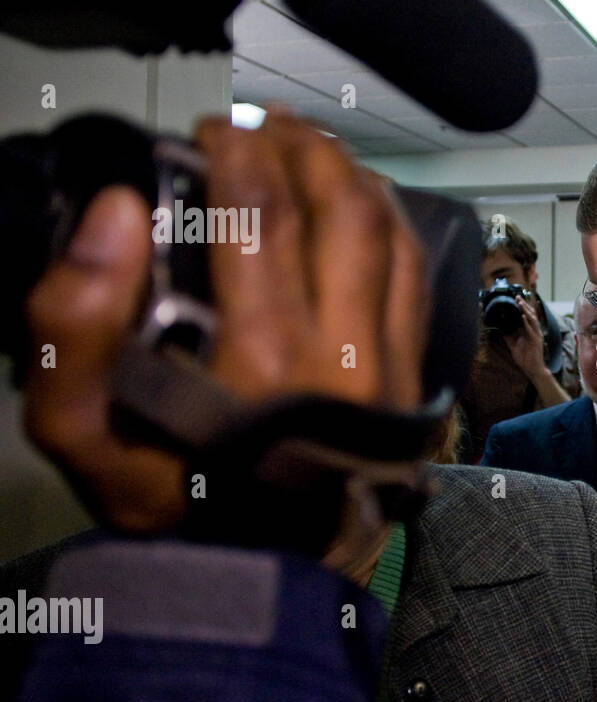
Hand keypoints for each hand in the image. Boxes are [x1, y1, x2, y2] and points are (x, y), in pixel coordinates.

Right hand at [23, 111, 429, 556]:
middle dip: (298, 146)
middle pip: (338, 206)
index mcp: (260, 361)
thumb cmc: (172, 505)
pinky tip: (363, 202)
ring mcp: (388, 369)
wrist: (257, 575)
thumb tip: (118, 215)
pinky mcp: (413, 383)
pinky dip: (392, 223)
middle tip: (260, 126)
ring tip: (310, 147)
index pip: (258, 211)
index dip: (234, 148)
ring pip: (390, 233)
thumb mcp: (83, 432)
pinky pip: (417, 279)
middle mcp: (339, 356)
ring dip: (351, 173)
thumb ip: (73, 325)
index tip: (209, 132)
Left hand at [502, 294, 548, 381]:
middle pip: (530, 315)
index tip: (516, 299)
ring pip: (532, 320)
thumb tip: (500, 328)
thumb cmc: (525, 358)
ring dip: (526, 311)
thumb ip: (508, 336)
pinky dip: (527, 322)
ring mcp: (536, 335)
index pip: (527, 316)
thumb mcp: (513, 345)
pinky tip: (523, 316)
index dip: (522, 307)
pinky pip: (532, 330)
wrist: (532, 369)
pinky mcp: (536, 341)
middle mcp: (534, 331)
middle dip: (524, 305)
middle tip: (517, 297)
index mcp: (530, 331)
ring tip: (520, 303)